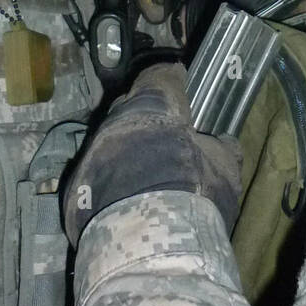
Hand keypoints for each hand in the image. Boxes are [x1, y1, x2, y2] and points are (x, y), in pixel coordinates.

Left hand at [63, 62, 243, 247]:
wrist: (149, 227)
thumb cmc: (194, 184)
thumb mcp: (224, 165)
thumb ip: (220, 149)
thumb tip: (225, 143)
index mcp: (157, 104)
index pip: (161, 79)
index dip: (170, 80)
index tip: (176, 79)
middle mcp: (121, 118)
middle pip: (130, 109)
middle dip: (145, 118)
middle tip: (162, 132)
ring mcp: (96, 149)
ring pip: (113, 141)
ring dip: (128, 151)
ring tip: (146, 169)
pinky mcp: (79, 182)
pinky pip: (101, 172)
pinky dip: (114, 178)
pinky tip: (128, 194)